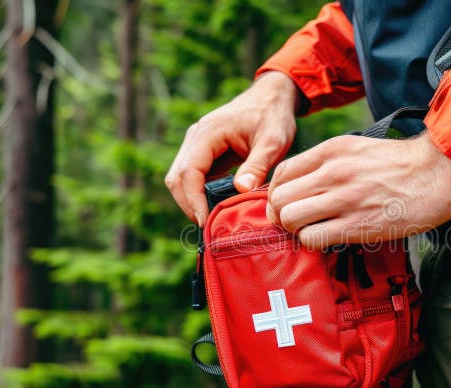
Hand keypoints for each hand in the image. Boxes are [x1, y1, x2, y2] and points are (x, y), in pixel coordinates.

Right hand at [165, 71, 299, 224]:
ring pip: (180, 179)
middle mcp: (196, 137)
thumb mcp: (273, 141)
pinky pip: (193, 177)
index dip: (194, 200)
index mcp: (208, 132)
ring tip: (214, 221)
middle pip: (177, 178)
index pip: (188, 172)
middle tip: (210, 228)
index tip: (207, 222)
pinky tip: (218, 207)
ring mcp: (197, 145)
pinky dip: (200, 194)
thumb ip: (257, 165)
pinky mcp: (203, 152)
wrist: (272, 97)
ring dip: (192, 201)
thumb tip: (241, 190)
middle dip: (190, 205)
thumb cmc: (274, 116)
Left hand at [266, 133, 450, 248]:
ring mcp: (343, 199)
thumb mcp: (358, 148)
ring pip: (290, 218)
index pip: (281, 173)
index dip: (277, 193)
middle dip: (281, 214)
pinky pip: (312, 238)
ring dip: (295, 230)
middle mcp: (332, 172)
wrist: (437, 174)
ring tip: (310, 231)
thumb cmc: (401, 164)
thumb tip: (303, 184)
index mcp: (331, 151)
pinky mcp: (356, 225)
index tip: (287, 203)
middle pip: (279, 198)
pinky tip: (327, 240)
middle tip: (295, 222)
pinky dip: (312, 243)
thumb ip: (328, 162)